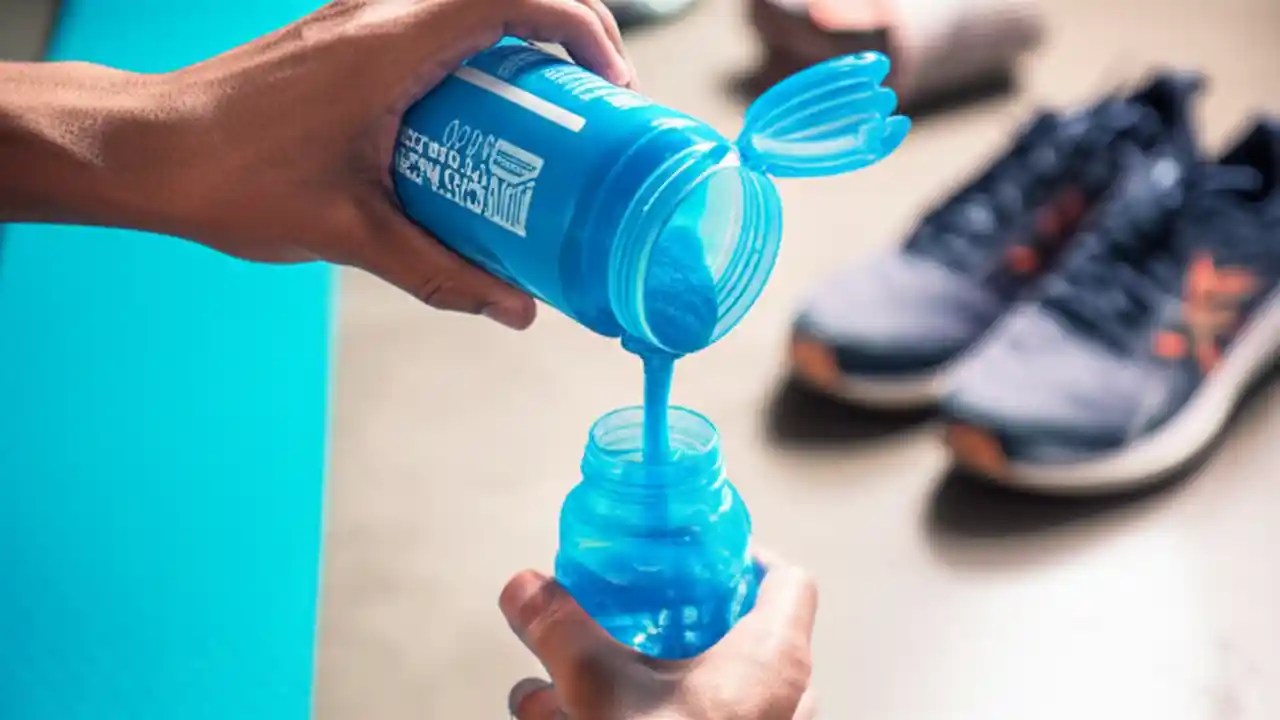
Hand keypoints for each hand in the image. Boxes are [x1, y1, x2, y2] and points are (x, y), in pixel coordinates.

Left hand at [158, 0, 632, 327]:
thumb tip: (516, 310)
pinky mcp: (342, 33)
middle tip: (592, 103)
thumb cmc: (232, 179)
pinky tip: (476, 120)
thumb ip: (443, 273)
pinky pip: (432, 22)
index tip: (612, 84)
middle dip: (565, 35)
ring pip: (468, 2)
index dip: (582, 29)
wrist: (145, 149)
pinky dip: (474, 52)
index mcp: (390, 43)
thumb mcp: (351, 234)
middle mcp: (378, 9)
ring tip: (547, 112)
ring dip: (518, 41)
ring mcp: (358, 14)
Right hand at [498, 553, 818, 719]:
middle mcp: (782, 704)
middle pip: (735, 641)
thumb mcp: (599, 690)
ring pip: (698, 699)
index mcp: (772, 661)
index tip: (699, 556)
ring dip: (623, 691)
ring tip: (554, 697)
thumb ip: (560, 630)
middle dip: (655, 635)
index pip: (787, 582)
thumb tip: (524, 587)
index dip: (746, 558)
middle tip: (615, 626)